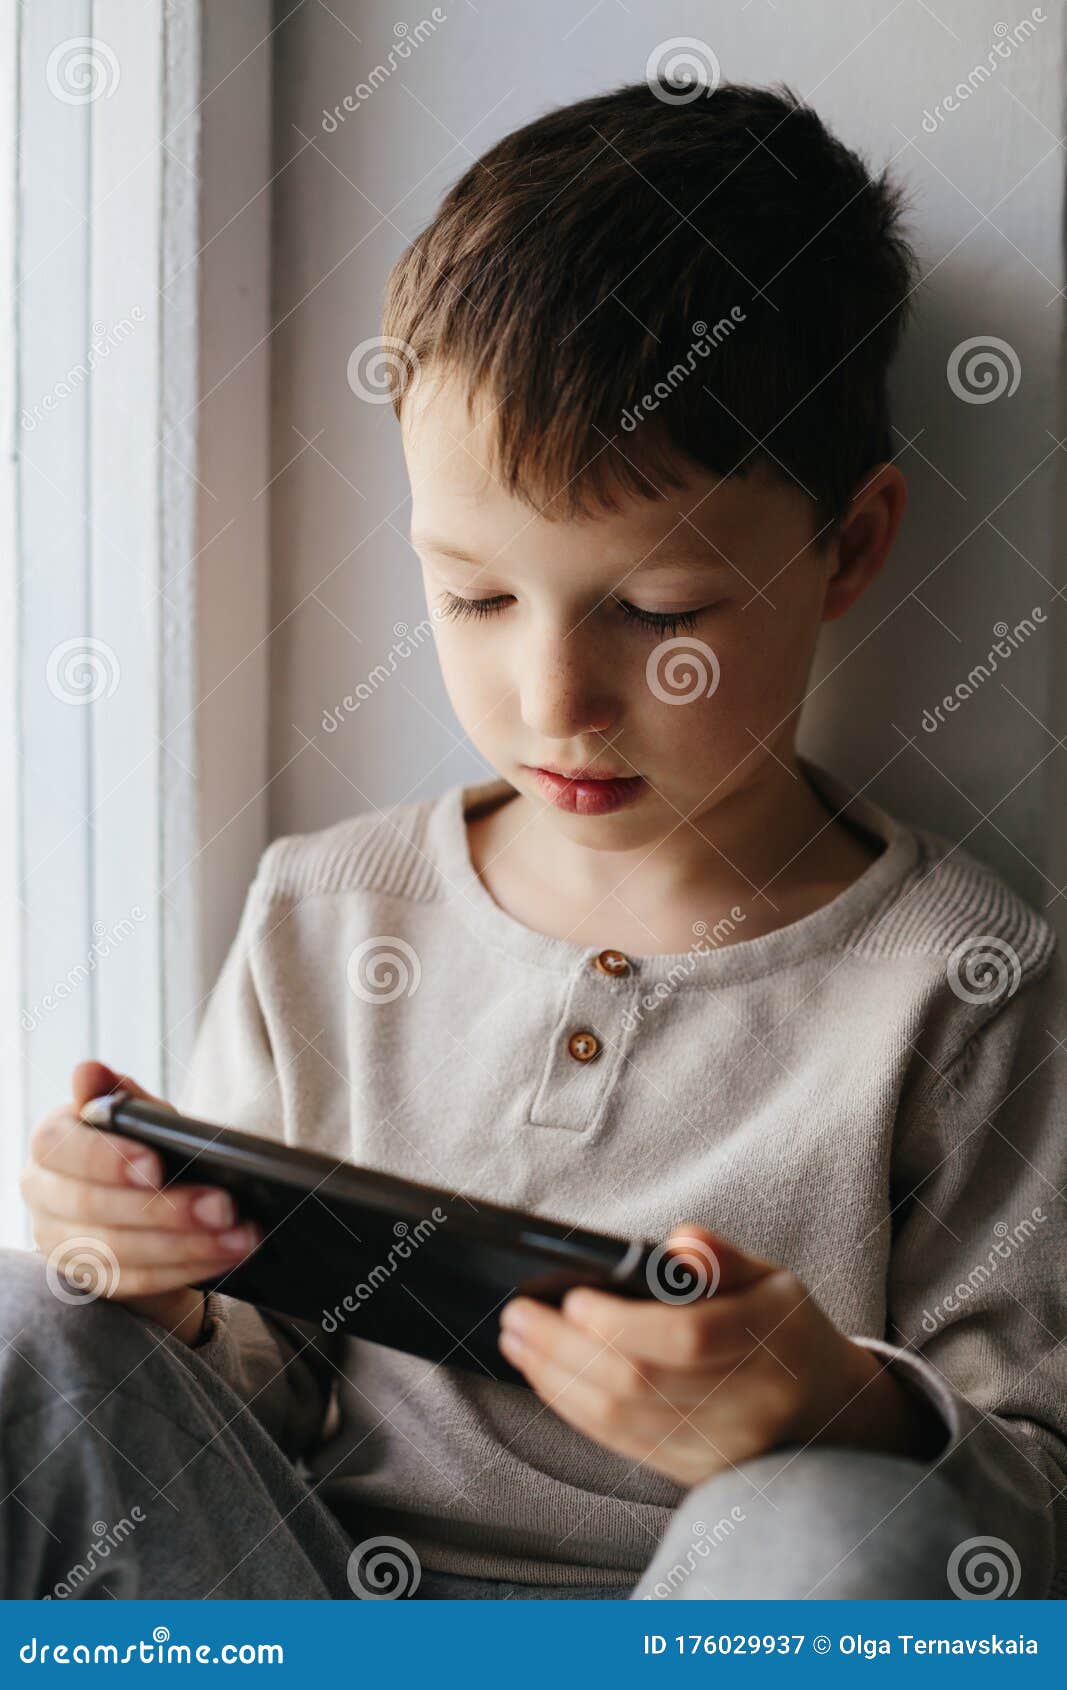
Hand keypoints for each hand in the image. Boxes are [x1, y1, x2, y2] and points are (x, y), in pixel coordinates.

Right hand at [20, 1060, 262, 1345]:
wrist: (145, 1204)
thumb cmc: (143, 1148)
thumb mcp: (141, 1119)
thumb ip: (120, 1097)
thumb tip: (88, 1072)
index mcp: (50, 1144)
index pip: (61, 1149)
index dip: (107, 1159)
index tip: (157, 1164)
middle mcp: (43, 1195)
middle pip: (95, 1209)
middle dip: (167, 1210)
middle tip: (226, 1207)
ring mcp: (61, 1244)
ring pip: (120, 1252)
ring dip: (188, 1246)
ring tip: (241, 1235)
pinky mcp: (89, 1281)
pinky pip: (137, 1283)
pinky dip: (188, 1269)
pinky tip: (228, 1255)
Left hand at [498, 1223, 945, 1486]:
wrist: (834, 1415)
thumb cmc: (788, 1331)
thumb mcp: (771, 1278)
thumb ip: (722, 1257)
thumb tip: (679, 1245)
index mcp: (769, 1343)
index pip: (686, 1339)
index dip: (621, 1324)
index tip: (572, 1299)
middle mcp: (746, 1404)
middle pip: (638, 1383)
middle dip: (564, 1349)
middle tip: (517, 1316)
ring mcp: (720, 1449)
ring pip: (622, 1421)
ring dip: (556, 1381)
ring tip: (517, 1343)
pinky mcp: (696, 1476)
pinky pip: (623, 1446)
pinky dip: (575, 1411)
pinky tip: (546, 1378)